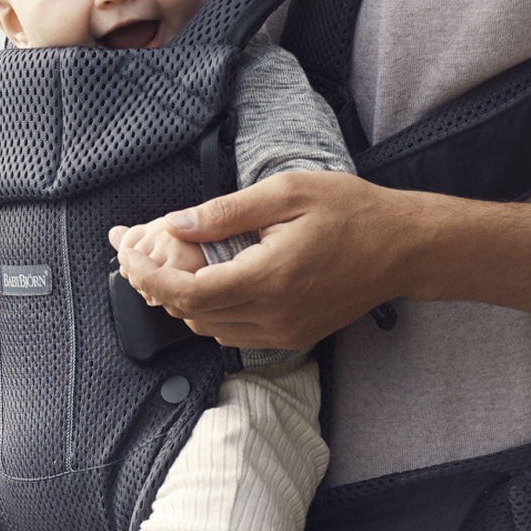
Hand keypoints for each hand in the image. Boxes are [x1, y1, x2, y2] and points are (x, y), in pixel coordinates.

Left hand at [113, 171, 530, 342]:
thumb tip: (177, 224)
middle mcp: (272, 315)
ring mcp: (284, 332)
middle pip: (190, 313)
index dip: (147, 275)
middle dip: (154, 284)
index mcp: (268, 278)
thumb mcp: (287, 194)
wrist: (406, 248)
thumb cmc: (352, 212)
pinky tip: (205, 280)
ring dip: (181, 299)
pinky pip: (235, 332)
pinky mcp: (294, 336)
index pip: (186, 290)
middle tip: (133, 252)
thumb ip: (227, 213)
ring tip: (165, 262)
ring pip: (210, 327)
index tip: (124, 252)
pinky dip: (210, 310)